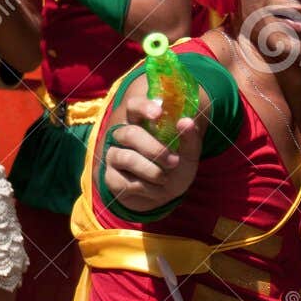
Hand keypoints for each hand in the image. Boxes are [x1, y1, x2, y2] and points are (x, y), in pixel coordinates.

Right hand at [104, 87, 205, 212]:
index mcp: (139, 121)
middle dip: (154, 149)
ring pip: (127, 158)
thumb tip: (186, 122)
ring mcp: (113, 155)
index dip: (144, 107)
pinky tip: (154, 188)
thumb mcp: (188, 153)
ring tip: (165, 178)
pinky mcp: (110, 177)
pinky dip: (146, 188)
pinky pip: (125, 182)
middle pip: (130, 134)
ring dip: (152, 171)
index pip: (134, 105)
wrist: (164, 195)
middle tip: (173, 162)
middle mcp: (122, 135)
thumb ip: (190, 138)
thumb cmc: (174, 167)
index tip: (158, 114)